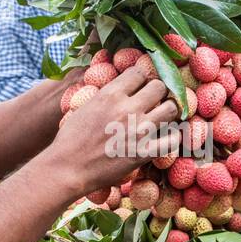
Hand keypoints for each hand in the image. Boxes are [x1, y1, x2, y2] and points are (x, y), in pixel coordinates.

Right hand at [44, 66, 180, 196]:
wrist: (67, 168)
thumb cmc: (70, 139)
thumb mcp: (85, 106)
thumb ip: (106, 95)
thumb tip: (121, 86)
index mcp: (110, 95)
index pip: (139, 72)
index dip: (142, 78)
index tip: (141, 85)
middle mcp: (127, 109)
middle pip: (159, 87)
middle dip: (158, 92)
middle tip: (155, 101)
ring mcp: (138, 131)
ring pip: (171, 109)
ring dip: (169, 111)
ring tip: (163, 117)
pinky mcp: (143, 152)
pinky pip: (172, 139)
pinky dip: (173, 137)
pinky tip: (166, 138)